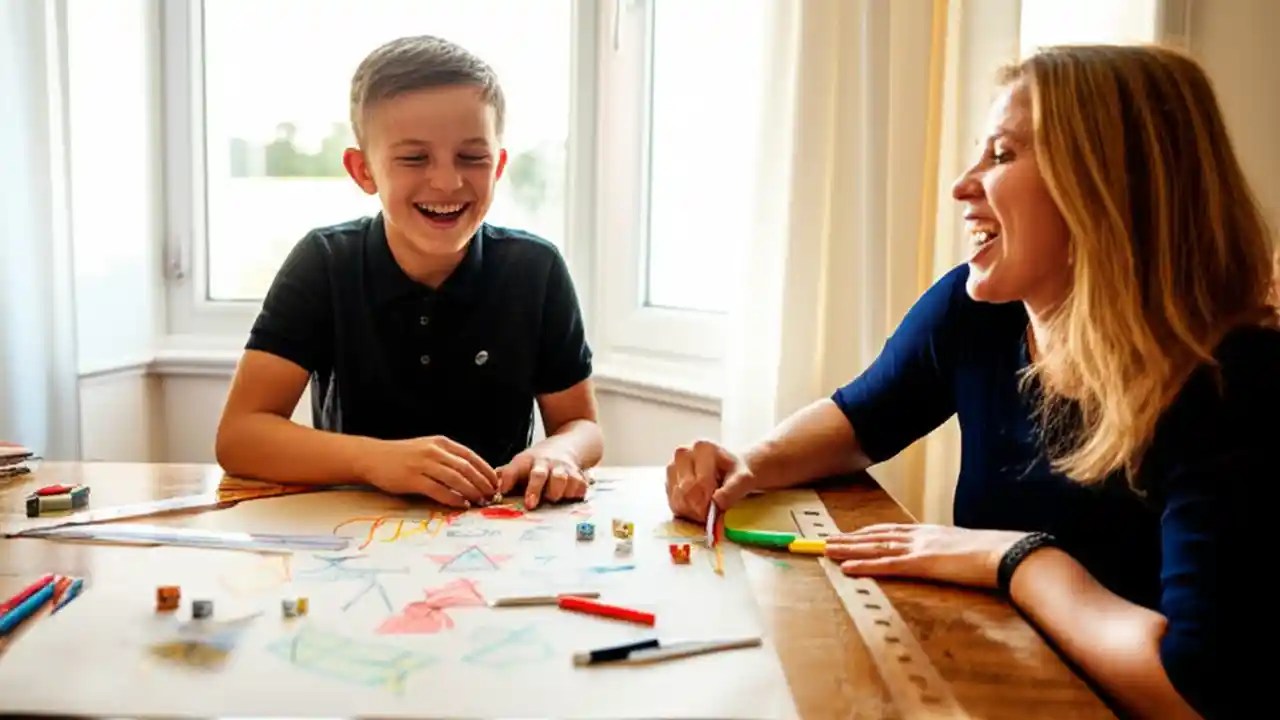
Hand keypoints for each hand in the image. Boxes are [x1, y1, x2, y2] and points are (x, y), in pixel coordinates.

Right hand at [359, 436, 497, 507]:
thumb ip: (446, 458)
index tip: (496, 482)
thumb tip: (471, 475)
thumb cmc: (401, 456)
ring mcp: (423, 464)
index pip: (470, 456)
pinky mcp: (412, 479)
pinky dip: (453, 499)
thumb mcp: (426, 448)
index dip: (486, 470)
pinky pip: (438, 490)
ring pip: (455, 479)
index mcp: (440, 443)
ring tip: (480, 502)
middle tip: (492, 496)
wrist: (372, 457)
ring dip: (471, 492)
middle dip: (482, 483)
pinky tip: (461, 505)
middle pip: (466, 468)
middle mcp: (434, 451)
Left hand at [498, 447, 588, 509]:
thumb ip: (506, 477)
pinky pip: (579, 486)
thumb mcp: (520, 464)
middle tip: (530, 504)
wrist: (568, 445)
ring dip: (557, 491)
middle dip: (534, 489)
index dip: (507, 480)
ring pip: (561, 479)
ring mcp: (562, 469)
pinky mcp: (578, 476)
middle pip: (538, 475)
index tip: (502, 491)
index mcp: (526, 461)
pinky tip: (571, 497)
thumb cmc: (538, 462)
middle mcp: (544, 464)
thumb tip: (487, 490)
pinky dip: (576, 492)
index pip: (512, 470)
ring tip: (553, 499)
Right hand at [665, 440, 756, 521]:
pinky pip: (673, 503)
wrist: (728, 468)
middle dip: (700, 508)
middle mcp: (683, 454)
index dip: (709, 502)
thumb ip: (732, 490)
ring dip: (693, 511)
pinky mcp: (668, 480)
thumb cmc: (735, 472)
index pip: (700, 482)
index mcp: (702, 448)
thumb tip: (717, 502)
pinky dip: (686, 511)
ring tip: (707, 508)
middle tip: (712, 513)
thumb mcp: (743, 479)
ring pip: (677, 499)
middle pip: (686, 491)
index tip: (717, 511)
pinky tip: (698, 507)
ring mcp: (672, 466)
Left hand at [826, 524, 1027, 588]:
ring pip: (876, 547)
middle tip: (826, 540)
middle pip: (877, 536)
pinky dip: (865, 565)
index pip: (892, 530)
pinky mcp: (923, 564)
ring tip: (826, 550)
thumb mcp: (965, 549)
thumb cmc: (993, 554)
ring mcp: (920, 548)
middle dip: (850, 538)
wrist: (1007, 553)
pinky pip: (887, 565)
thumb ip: (949, 551)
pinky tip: (847, 567)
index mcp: (930, 532)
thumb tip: (946, 557)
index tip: (851, 533)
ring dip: (849, 549)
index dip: (868, 532)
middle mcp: (920, 536)